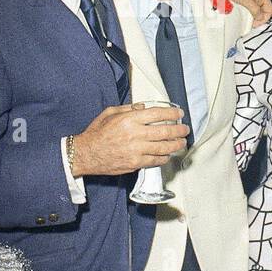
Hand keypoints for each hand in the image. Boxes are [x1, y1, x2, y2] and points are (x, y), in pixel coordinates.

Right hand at [70, 104, 188, 176]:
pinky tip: (168, 154)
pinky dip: (164, 157)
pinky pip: (155, 160)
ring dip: (175, 145)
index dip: (172, 113)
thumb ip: (128, 109)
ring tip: (181, 142)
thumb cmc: (97, 133)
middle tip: (185, 129)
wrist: (86, 154)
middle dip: (179, 130)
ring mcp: (136, 150)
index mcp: (129, 120)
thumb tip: (144, 107)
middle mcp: (135, 134)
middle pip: (165, 131)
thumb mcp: (110, 113)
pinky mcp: (135, 163)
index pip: (158, 114)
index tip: (179, 113)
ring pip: (163, 147)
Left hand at [214, 0, 271, 24]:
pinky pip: (247, 4)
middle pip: (263, 9)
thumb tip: (260, 18)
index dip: (264, 19)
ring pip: (255, 7)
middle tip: (248, 23)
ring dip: (249, 13)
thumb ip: (255, 9)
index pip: (270, 10)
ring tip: (242, 18)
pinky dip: (244, 9)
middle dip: (256, 17)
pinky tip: (238, 11)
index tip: (254, 24)